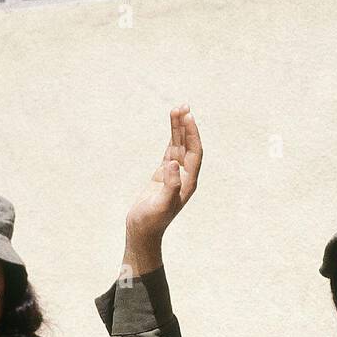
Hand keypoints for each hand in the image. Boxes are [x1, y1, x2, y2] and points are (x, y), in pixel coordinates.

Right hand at [123, 105, 202, 273]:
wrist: (142, 230)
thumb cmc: (152, 221)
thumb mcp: (161, 205)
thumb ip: (170, 185)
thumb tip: (174, 164)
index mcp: (188, 182)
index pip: (194, 153)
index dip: (192, 134)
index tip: (187, 116)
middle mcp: (185, 176)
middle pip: (189, 145)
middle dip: (187, 126)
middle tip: (183, 106)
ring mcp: (175, 174)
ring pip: (180, 145)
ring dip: (179, 128)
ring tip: (177, 108)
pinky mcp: (164, 173)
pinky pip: (170, 149)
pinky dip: (171, 136)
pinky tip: (172, 123)